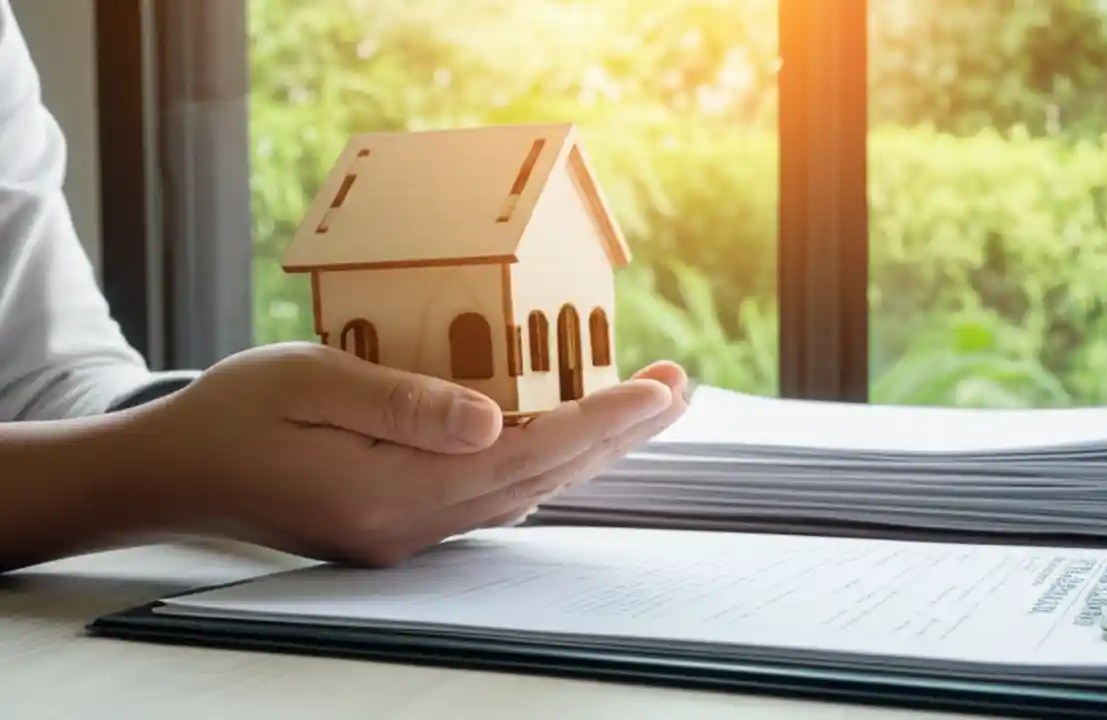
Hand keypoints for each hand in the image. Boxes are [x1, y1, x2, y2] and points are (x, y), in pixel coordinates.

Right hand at [126, 342, 687, 565]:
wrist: (177, 474)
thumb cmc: (235, 415)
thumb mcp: (310, 382)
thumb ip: (403, 401)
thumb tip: (491, 419)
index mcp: (391, 491)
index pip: (525, 454)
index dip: (599, 421)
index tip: (659, 391)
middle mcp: (413, 525)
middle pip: (543, 478)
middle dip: (618, 433)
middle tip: (679, 388)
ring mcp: (411, 533)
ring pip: (526, 491)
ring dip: (590, 448)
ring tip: (645, 405)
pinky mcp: (403, 525)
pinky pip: (494, 496)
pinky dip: (544, 463)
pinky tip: (569, 438)